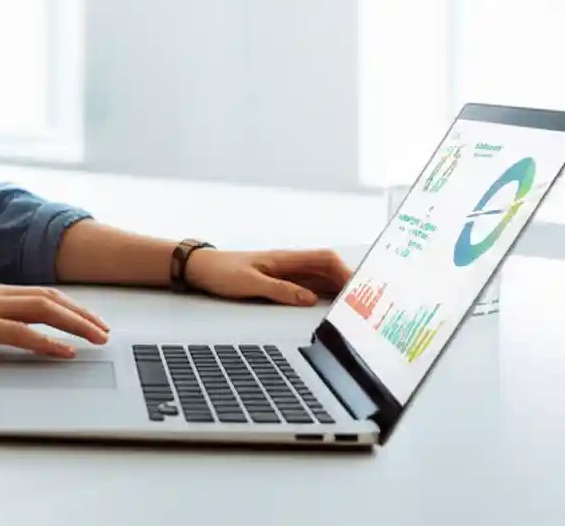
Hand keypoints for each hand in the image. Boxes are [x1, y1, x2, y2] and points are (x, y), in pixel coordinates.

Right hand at [0, 283, 110, 357]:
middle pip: (48, 297)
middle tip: (103, 329)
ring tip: (96, 338)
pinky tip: (64, 352)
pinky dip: (49, 341)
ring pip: (44, 308)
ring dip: (75, 323)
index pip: (35, 293)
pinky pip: (22, 332)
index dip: (66, 304)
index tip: (85, 317)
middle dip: (81, 313)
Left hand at [183, 248, 352, 306]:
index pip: (325, 259)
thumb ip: (279, 290)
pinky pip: (308, 286)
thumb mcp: (249, 283)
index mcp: (285, 259)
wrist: (201, 268)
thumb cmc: (222, 272)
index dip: (344, 271)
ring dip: (337, 289)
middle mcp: (290, 263)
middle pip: (328, 268)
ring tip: (353, 306)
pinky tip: (329, 306)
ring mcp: (286, 272)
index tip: (357, 288)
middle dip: (347, 281)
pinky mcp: (280, 282)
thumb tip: (309, 298)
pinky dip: (323, 294)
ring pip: (320, 278)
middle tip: (363, 301)